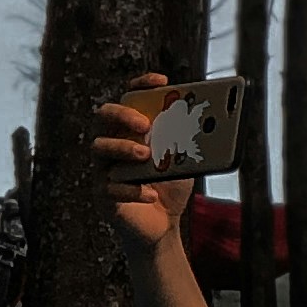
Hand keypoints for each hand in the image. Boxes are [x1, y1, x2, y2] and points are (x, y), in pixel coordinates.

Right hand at [93, 74, 194, 248]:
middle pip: (104, 116)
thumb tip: (207, 122)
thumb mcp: (184, 161)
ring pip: (100, 148)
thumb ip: (188, 142)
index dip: (142, 84)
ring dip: (123, 148)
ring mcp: (104, 167)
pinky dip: (132, 190)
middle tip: (145, 124)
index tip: (162, 81)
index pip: (130, 97)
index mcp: (133, 129)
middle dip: (123, 114)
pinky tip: (151, 194)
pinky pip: (109, 187)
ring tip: (145, 156)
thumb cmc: (171, 186)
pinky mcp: (103, 194)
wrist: (164, 226)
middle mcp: (114, 142)